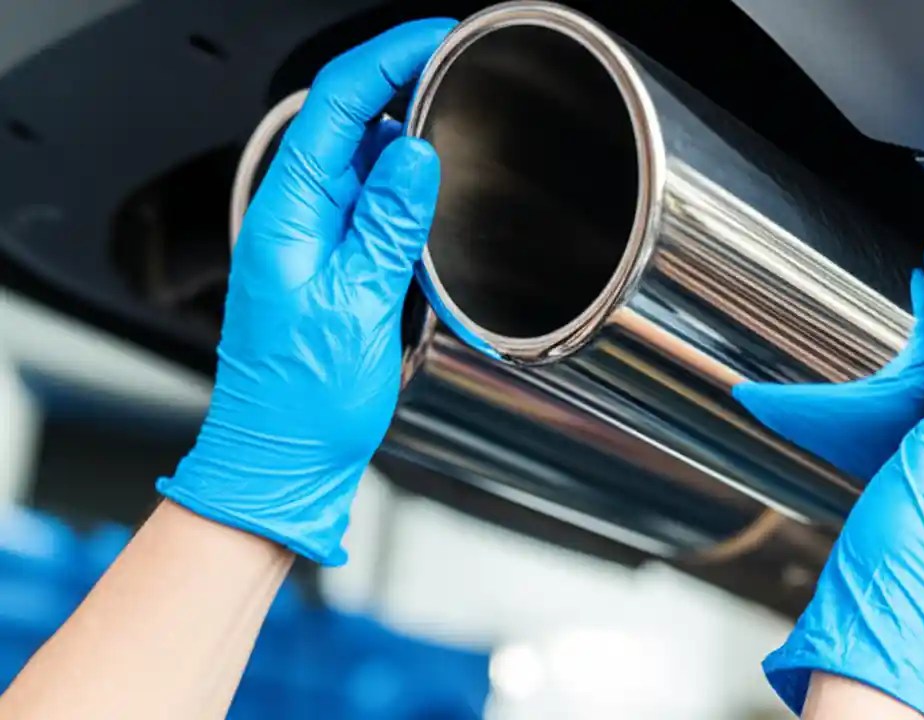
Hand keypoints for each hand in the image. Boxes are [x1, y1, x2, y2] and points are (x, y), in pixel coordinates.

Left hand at [157, 19, 454, 564]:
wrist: (283, 460)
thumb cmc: (303, 400)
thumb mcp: (357, 306)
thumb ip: (386, 225)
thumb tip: (415, 153)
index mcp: (285, 216)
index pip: (333, 108)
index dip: (385, 61)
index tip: (436, 38)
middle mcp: (294, 216)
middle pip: (347, 122)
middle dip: (403, 86)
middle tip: (462, 73)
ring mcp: (313, 237)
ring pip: (363, 161)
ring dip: (408, 140)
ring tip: (460, 131)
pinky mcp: (333, 261)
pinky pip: (370, 203)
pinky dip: (404, 186)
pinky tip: (435, 190)